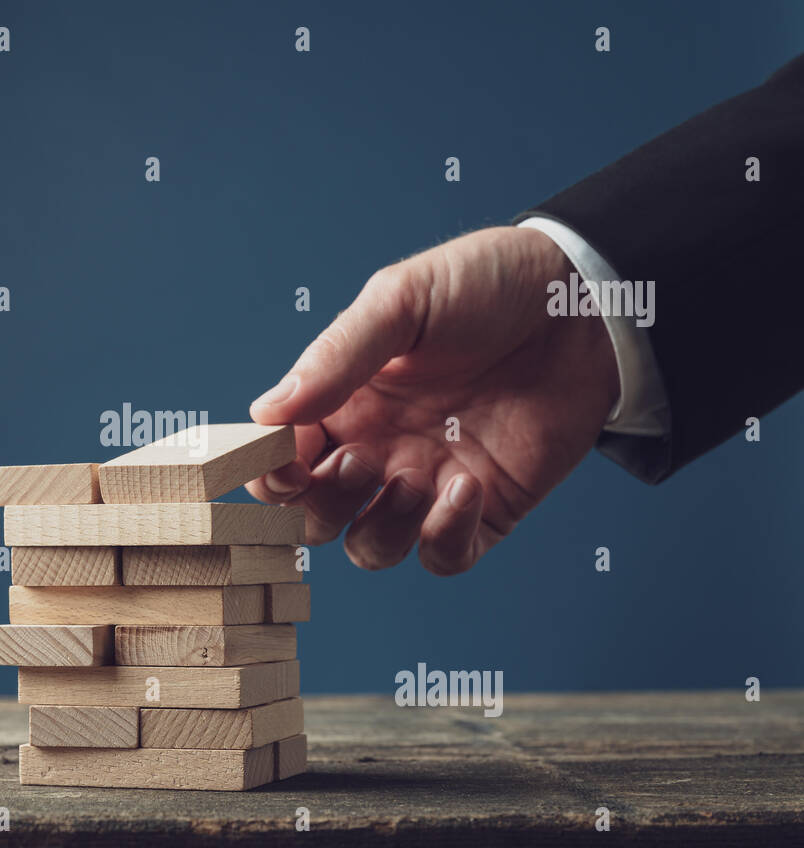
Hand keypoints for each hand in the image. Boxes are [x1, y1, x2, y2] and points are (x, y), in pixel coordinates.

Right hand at [247, 226, 619, 574]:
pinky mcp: (484, 508)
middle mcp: (378, 449)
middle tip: (361, 459)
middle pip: (315, 518)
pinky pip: (443, 557)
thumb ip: (335, 356)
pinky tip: (467, 487)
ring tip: (419, 477)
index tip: (287, 454)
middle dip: (324, 503)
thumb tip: (266, 414)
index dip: (270, 472)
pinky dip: (443, 537)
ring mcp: (428, 483)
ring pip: (370, 549)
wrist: (586, 303)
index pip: (279, 461)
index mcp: (344, 402)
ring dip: (382, 528)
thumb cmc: (489, 286)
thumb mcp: (402, 300)